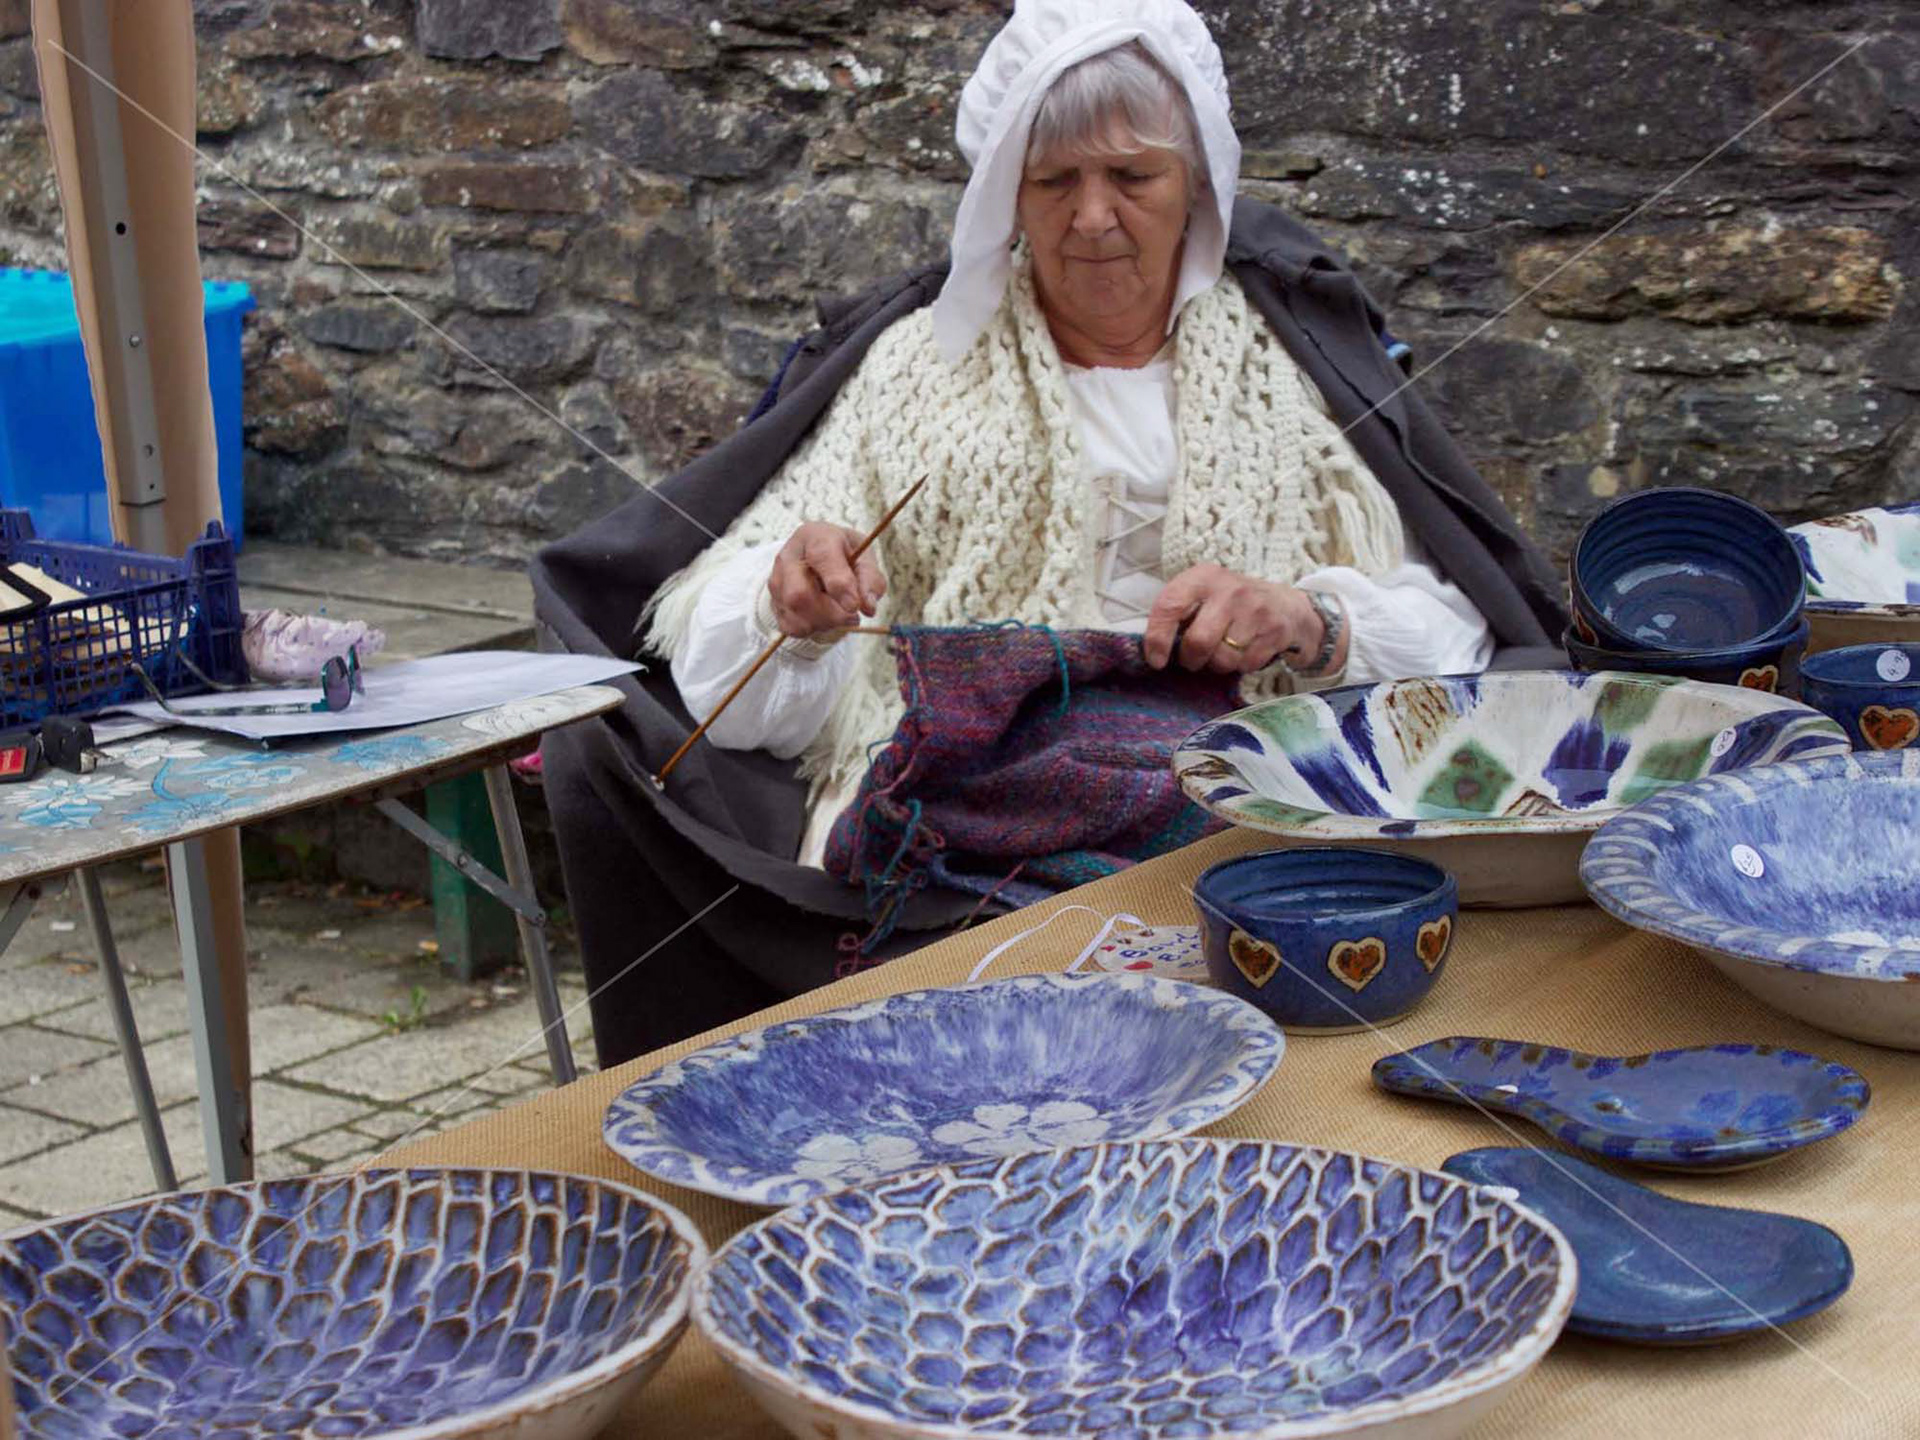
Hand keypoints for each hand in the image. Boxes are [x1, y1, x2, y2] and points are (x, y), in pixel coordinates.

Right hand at [767, 522, 887, 638]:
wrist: (817, 556)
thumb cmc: (844, 555)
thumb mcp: (864, 557)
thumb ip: (870, 579)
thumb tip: (868, 607)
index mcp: (815, 536)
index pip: (822, 558)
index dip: (839, 585)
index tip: (854, 607)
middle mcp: (789, 556)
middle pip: (799, 593)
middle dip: (831, 614)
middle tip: (853, 617)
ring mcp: (777, 580)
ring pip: (794, 613)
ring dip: (824, 623)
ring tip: (841, 615)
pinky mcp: (774, 602)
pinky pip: (791, 626)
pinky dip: (813, 629)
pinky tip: (824, 618)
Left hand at [1142, 564, 1322, 673]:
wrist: (1286, 605)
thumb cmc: (1232, 604)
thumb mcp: (1204, 594)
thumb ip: (1178, 613)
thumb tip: (1150, 649)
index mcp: (1204, 577)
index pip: (1170, 605)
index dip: (1157, 637)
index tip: (1156, 660)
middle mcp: (1230, 590)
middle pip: (1198, 641)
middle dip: (1191, 659)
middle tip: (1193, 659)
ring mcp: (1255, 610)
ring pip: (1222, 658)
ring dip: (1217, 664)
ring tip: (1223, 651)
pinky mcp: (1274, 631)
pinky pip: (1245, 665)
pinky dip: (1240, 666)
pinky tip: (1245, 650)